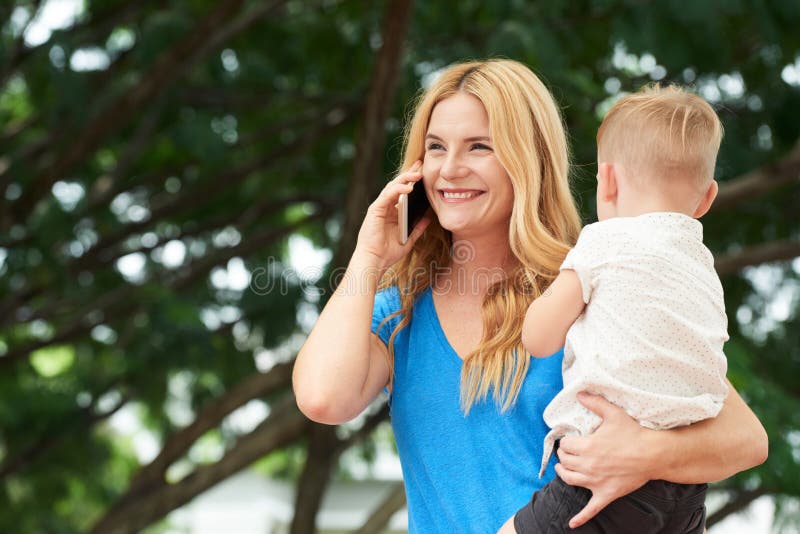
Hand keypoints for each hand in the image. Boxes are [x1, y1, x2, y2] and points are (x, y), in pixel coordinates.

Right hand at [354, 160, 431, 269]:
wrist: (375, 261)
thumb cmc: (388, 253)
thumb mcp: (409, 239)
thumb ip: (418, 228)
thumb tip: (429, 218)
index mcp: (392, 212)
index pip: (403, 193)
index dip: (413, 182)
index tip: (424, 173)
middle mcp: (385, 207)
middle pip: (398, 185)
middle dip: (410, 174)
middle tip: (421, 163)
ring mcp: (380, 207)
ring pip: (392, 187)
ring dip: (405, 179)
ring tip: (418, 172)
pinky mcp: (375, 209)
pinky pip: (387, 195)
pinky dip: (397, 190)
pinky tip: (408, 187)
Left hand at [555, 392, 652, 528]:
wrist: (655, 454)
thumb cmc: (634, 433)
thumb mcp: (613, 414)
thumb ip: (595, 402)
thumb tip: (579, 393)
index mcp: (587, 446)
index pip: (564, 445)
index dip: (565, 441)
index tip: (570, 439)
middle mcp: (588, 465)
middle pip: (564, 461)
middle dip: (563, 456)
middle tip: (568, 452)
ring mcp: (596, 482)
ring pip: (569, 480)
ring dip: (564, 474)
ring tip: (564, 469)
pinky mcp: (606, 494)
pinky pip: (591, 509)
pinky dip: (580, 518)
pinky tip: (572, 524)